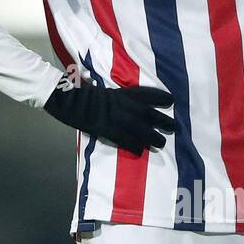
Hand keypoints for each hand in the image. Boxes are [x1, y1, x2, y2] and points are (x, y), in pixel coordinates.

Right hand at [44, 74, 173, 154]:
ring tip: (162, 143)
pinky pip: (125, 139)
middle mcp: (122, 104)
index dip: (159, 96)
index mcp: (120, 93)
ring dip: (152, 136)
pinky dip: (133, 145)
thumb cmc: (82, 94)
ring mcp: (115, 117)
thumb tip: (125, 105)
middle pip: (148, 112)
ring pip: (140, 128)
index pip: (145, 93)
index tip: (171, 100)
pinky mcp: (107, 129)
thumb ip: (116, 98)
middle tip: (175, 126)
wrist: (68, 99)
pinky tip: (140, 151)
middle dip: (162, 120)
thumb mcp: (103, 92)